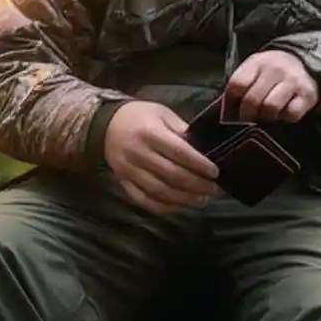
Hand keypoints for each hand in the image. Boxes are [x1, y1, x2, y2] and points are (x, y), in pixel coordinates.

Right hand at [104, 101, 219, 214]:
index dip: (199, 164)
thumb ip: (181, 130)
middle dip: (196, 184)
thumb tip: (203, 149)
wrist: (105, 124)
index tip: (215, 172)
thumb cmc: (140, 116)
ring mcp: (129, 170)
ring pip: (159, 191)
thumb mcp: (162, 113)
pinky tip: (178, 206)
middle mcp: (138, 153)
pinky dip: (162, 207)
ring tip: (200, 199)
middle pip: (172, 174)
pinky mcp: (123, 182)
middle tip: (213, 188)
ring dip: (183, 198)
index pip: (179, 152)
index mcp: (150, 132)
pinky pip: (143, 199)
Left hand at [225, 50, 318, 122]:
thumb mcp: (254, 71)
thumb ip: (240, 87)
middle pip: (252, 100)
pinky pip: (291, 114)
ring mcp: (293, 81)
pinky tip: (283, 114)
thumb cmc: (271, 73)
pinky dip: (285, 118)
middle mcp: (275, 69)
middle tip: (248, 121)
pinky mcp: (307, 94)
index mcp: (256, 62)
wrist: (305, 63)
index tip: (230, 116)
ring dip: (266, 117)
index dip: (229, 105)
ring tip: (266, 117)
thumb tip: (225, 116)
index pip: (236, 85)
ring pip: (270, 107)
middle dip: (246, 116)